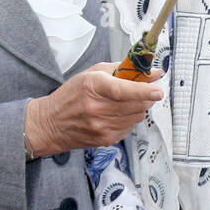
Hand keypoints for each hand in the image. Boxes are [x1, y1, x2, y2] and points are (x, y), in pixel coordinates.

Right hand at [25, 62, 163, 157]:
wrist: (51, 123)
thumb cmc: (72, 95)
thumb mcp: (93, 73)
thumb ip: (124, 70)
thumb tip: (152, 73)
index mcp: (94, 86)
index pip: (124, 90)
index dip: (145, 91)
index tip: (158, 90)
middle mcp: (97, 108)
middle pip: (137, 105)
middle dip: (146, 97)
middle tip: (144, 91)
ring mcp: (101, 126)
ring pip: (137, 117)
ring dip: (138, 108)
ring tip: (125, 103)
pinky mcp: (105, 139)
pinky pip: (130, 127)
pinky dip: (129, 120)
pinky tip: (116, 115)